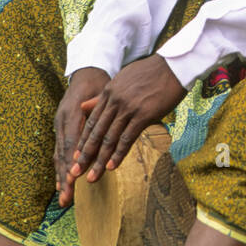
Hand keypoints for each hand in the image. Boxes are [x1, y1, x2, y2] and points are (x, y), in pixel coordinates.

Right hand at [53, 68, 110, 208]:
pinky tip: (62, 184)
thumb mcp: (102, 92)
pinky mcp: (60, 130)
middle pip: (62, 153)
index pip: (72, 140)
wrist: (86, 73)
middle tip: (66, 199)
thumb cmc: (98, 83)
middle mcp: (62, 120)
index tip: (74, 178)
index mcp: (71, 111)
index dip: (73, 159)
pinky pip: (58, 152)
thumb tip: (110, 124)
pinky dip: (60, 169)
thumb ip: (102, 109)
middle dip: (64, 177)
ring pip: (58, 155)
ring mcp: (58, 125)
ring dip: (61, 178)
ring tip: (63, 198)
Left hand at [65, 55, 185, 193]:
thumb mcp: (121, 81)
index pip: (91, 121)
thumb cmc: (149, 74)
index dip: (82, 141)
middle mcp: (114, 101)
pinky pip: (127, 138)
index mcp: (108, 93)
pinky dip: (118, 155)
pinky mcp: (142, 115)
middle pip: (96, 133)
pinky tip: (111, 167)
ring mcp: (128, 108)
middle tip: (74, 173)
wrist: (172, 67)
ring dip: (99, 161)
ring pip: (109, 138)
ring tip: (91, 178)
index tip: (74, 157)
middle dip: (84, 155)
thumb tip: (83, 105)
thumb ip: (103, 96)